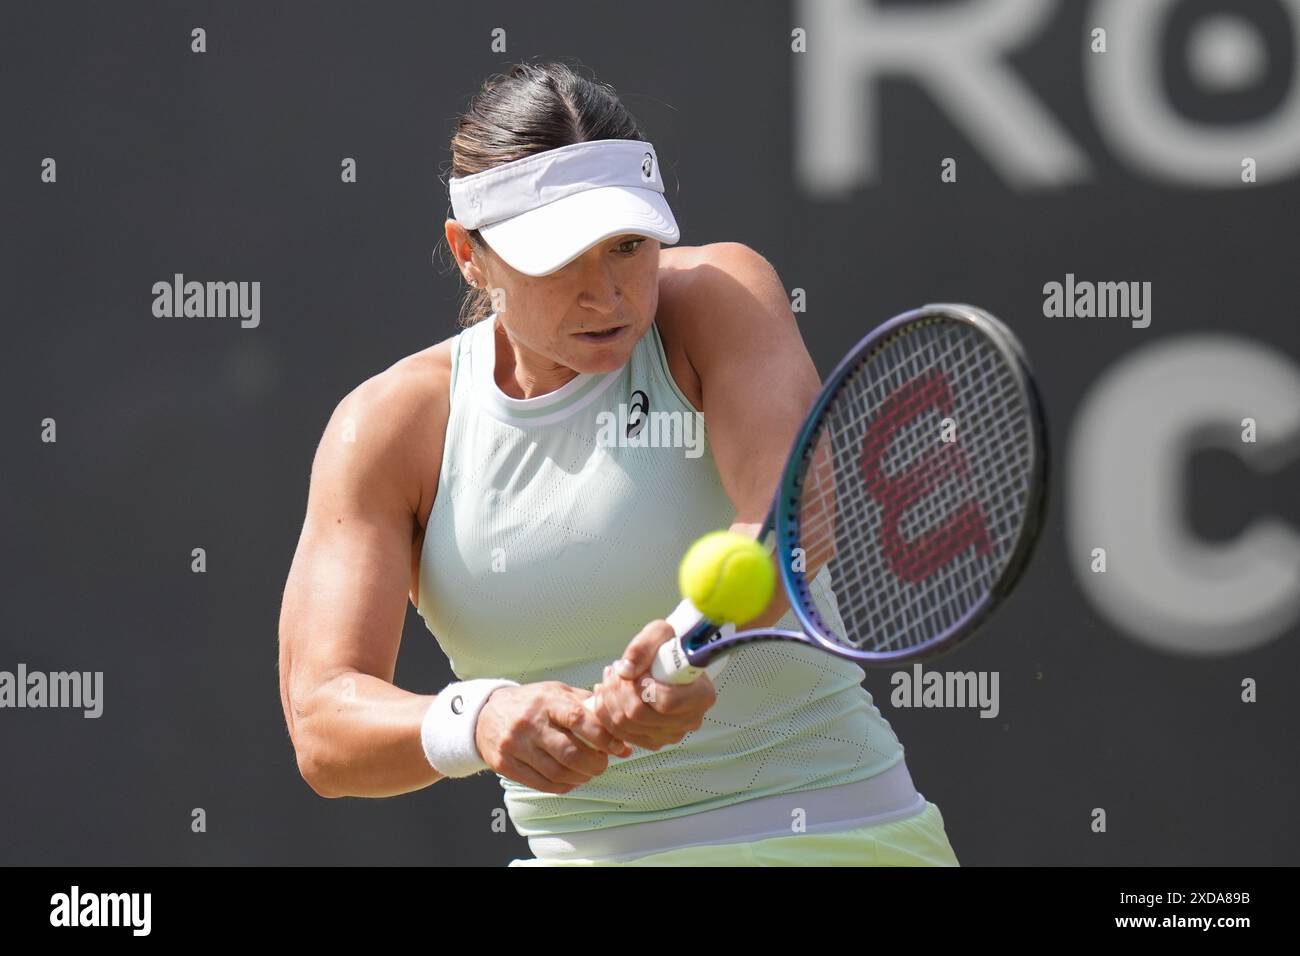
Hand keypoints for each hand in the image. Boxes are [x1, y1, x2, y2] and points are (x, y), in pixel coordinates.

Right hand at [474, 682, 633, 793]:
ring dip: (581, 777)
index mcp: (546, 701)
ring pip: (557, 772)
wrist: (485, 714)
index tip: (618, 747)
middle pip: (569, 753)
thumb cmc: (531, 703)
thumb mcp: (556, 692)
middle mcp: (529, 723)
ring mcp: (515, 746)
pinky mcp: (506, 765)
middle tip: (604, 764)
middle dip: (595, 764)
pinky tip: (572, 780)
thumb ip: (587, 705)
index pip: (578, 719)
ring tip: (589, 772)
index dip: (603, 736)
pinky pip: (542, 784)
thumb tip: (619, 728)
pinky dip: (564, 786)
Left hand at [588, 619, 716, 750]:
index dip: (642, 686)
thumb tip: (625, 671)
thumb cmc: (670, 646)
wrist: (672, 661)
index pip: (666, 702)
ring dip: (608, 700)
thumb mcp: (661, 632)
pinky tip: (606, 694)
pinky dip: (606, 713)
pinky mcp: (653, 741)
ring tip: (610, 678)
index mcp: (701, 695)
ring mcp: (671, 735)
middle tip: (614, 670)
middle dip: (618, 690)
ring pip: (625, 726)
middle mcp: (689, 720)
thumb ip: (644, 647)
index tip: (638, 670)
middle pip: (639, 716)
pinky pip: (620, 734)